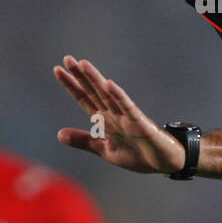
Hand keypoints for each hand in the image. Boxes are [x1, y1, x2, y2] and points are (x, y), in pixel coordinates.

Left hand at [54, 56, 186, 174]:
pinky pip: (128, 108)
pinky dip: (119, 96)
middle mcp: (114, 114)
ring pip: (108, 95)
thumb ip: (83, 140)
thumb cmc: (137, 154)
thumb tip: (59, 134)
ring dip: (96, 79)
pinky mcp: (141, 124)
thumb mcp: (104, 149)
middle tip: (67, 58)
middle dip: (81, 75)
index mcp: (105, 119)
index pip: (84, 98)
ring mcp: (127, 117)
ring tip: (84, 64)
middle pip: (94, 91)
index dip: (71, 85)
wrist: (163, 164)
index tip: (58, 70)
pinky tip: (109, 84)